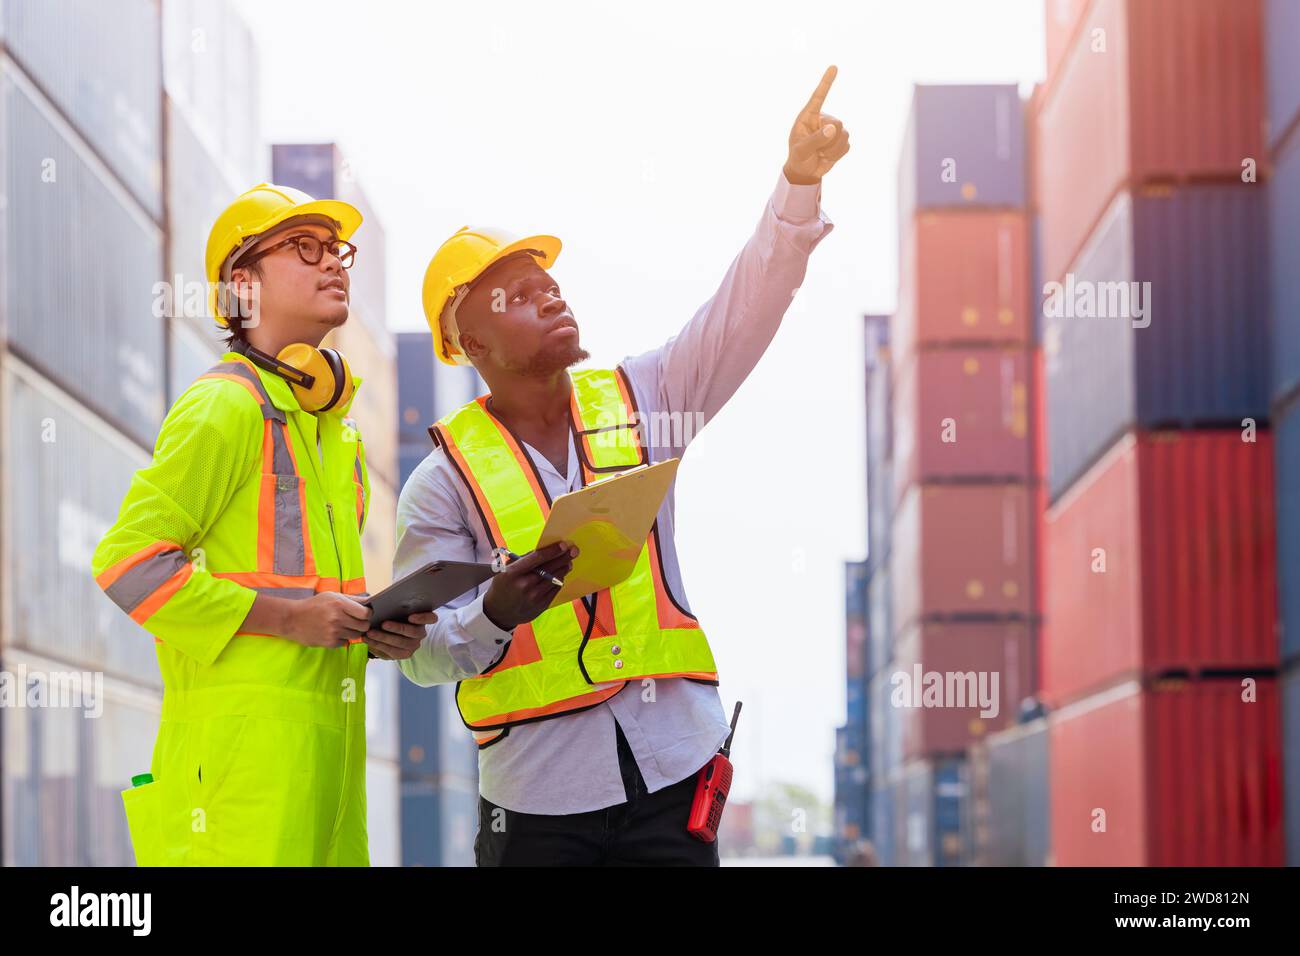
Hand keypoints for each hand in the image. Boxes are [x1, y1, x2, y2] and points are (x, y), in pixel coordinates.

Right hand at [283, 592, 371, 647]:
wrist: (292, 619)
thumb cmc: (314, 605)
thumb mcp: (332, 596)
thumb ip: (352, 599)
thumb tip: (371, 601)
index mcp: (340, 604)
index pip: (366, 613)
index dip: (368, 614)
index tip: (365, 613)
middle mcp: (338, 619)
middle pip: (364, 626)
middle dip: (363, 624)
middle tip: (357, 621)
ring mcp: (334, 632)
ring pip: (357, 635)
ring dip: (354, 631)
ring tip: (345, 625)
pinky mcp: (330, 643)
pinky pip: (346, 642)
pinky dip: (343, 638)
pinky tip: (335, 632)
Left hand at [365, 611, 438, 660]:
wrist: (386, 631)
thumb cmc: (392, 614)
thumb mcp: (395, 609)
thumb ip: (395, 606)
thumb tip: (384, 603)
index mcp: (423, 618)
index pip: (431, 618)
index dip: (422, 618)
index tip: (411, 616)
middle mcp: (421, 633)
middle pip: (413, 632)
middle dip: (397, 628)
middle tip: (383, 624)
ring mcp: (414, 644)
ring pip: (401, 643)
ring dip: (384, 638)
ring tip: (370, 633)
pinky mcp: (404, 654)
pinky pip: (392, 651)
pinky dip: (378, 645)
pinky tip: (367, 640)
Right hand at [483, 541, 578, 630]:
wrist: (499, 612)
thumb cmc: (503, 586)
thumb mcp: (505, 570)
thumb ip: (523, 559)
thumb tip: (544, 549)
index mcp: (514, 573)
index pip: (537, 558)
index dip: (552, 550)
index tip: (563, 545)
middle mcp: (525, 584)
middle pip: (550, 568)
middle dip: (564, 558)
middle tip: (573, 550)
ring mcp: (534, 596)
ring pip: (555, 579)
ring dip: (564, 569)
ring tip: (568, 562)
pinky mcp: (541, 605)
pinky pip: (555, 589)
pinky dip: (559, 580)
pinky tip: (561, 575)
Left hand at [784, 65, 849, 184]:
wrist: (806, 171)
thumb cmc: (799, 157)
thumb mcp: (802, 150)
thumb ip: (815, 139)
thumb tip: (833, 128)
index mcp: (808, 116)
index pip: (818, 96)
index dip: (826, 82)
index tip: (834, 67)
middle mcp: (823, 119)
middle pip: (837, 123)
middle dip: (829, 140)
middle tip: (817, 149)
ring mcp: (834, 129)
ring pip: (844, 135)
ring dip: (832, 150)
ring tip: (821, 153)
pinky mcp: (842, 139)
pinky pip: (846, 145)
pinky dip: (837, 155)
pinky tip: (827, 156)